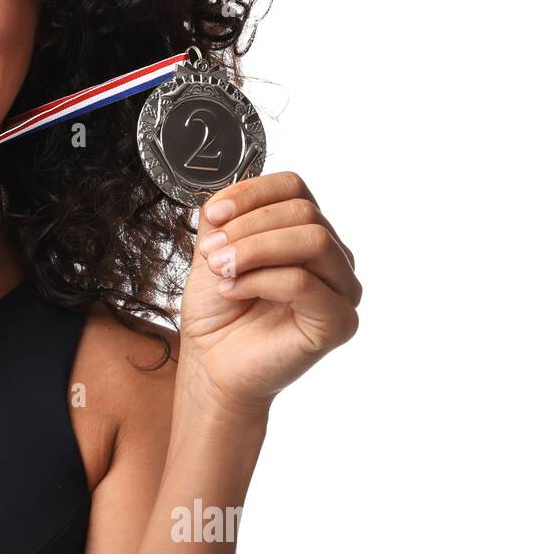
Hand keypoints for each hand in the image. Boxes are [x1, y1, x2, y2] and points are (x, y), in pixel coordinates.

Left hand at [177, 171, 361, 416]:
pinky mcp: (338, 323)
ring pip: (312, 240)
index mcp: (305, 232)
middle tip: (211, 252)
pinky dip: (261, 281)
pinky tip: (233, 291)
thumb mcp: (211, 253)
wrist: (212, 366)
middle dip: (248, 226)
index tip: (213, 215)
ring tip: (220, 269)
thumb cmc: (218, 313)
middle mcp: (333, 257)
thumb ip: (220, 220)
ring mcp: (342, 290)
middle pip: (304, 211)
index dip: (251, 193)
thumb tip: (223, 197)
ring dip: (255, 249)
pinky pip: (305, 283)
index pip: (294, 187)